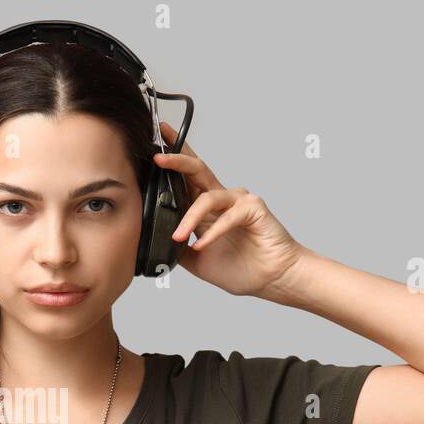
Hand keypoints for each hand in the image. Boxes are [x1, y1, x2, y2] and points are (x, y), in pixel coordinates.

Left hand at [154, 120, 305, 297]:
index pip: (186, 177)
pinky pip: (227, 216)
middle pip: (197, 170)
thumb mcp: (196, 261)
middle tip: (158, 158)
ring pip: (207, 198)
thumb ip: (177, 248)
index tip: (155, 143)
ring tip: (178, 237)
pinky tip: (201, 245)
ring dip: (189, 218)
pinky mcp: (253, 208)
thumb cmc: (240, 268)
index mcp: (207, 207)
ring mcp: (238, 200)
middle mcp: (222, 198)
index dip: (173, 158)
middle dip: (177, 159)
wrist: (270, 280)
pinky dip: (212, 232)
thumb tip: (154, 242)